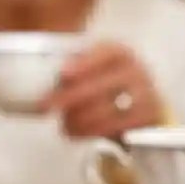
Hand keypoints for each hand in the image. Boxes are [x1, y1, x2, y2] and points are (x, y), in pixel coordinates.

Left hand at [43, 42, 164, 139]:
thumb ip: (68, 72)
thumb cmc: (103, 85)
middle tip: (45, 106)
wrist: (136, 106)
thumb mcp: (89, 70)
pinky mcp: (148, 117)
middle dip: (70, 97)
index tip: (62, 74)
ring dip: (79, 119)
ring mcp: (146, 93)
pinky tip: (77, 132)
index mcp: (119, 52)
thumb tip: (36, 85)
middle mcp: (136, 69)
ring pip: (107, 109)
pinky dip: (92, 132)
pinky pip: (116, 127)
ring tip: (63, 123)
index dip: (83, 63)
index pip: (105, 53)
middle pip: (101, 85)